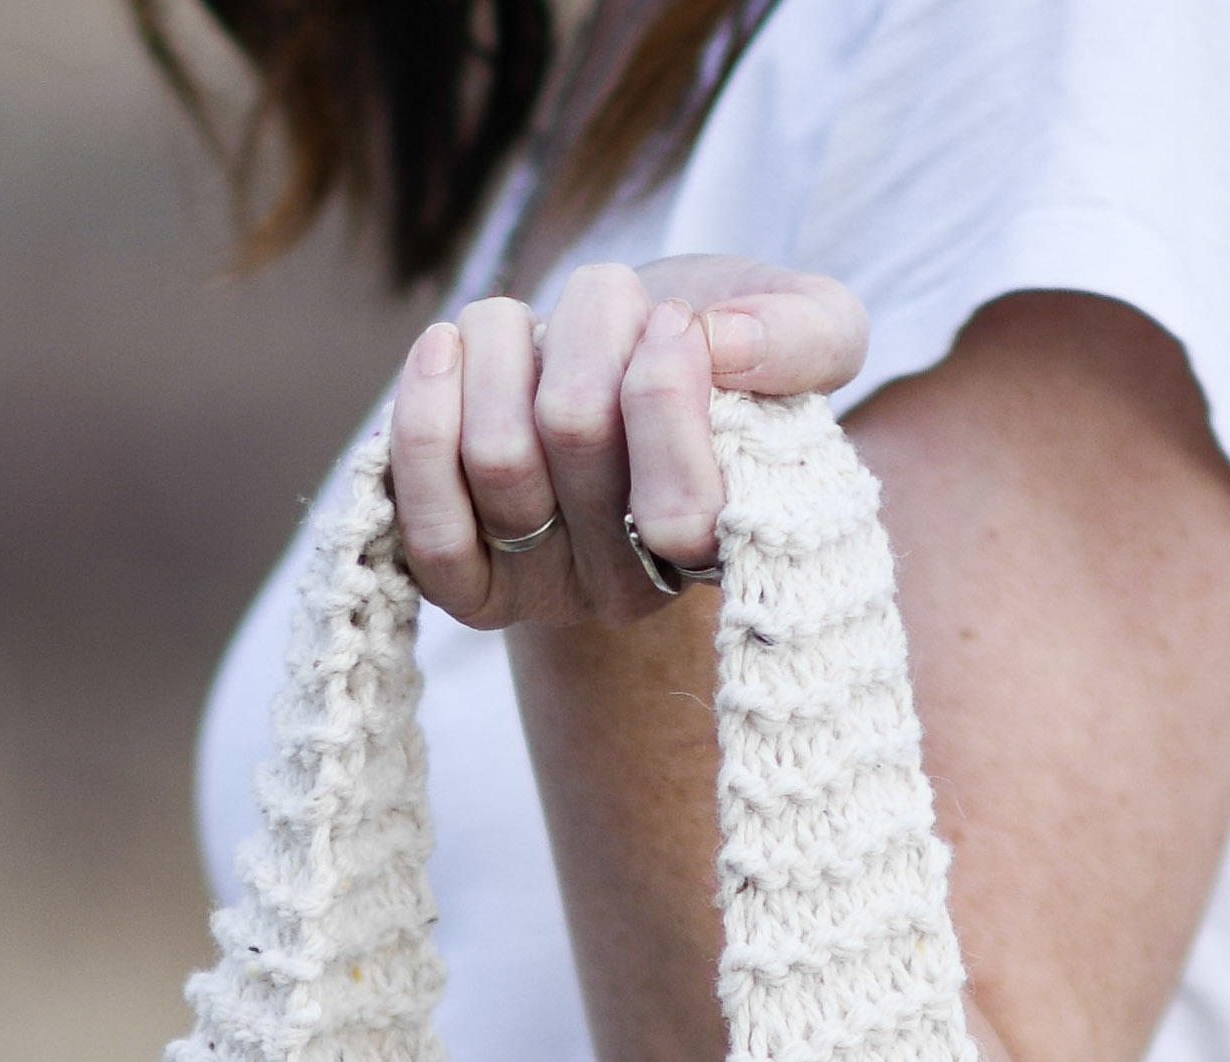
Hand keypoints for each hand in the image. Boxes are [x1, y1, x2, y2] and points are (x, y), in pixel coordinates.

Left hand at [389, 257, 867, 630]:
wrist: (625, 373)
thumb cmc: (717, 351)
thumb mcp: (804, 327)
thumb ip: (806, 337)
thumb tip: (723, 345)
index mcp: (719, 548)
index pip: (681, 508)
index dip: (666, 388)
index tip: (679, 321)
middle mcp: (628, 589)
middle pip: (576, 430)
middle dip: (590, 325)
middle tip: (610, 301)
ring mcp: (540, 592)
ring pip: (496, 450)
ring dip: (501, 341)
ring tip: (523, 324)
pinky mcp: (464, 587)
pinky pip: (425, 517)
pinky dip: (424, 407)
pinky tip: (446, 350)